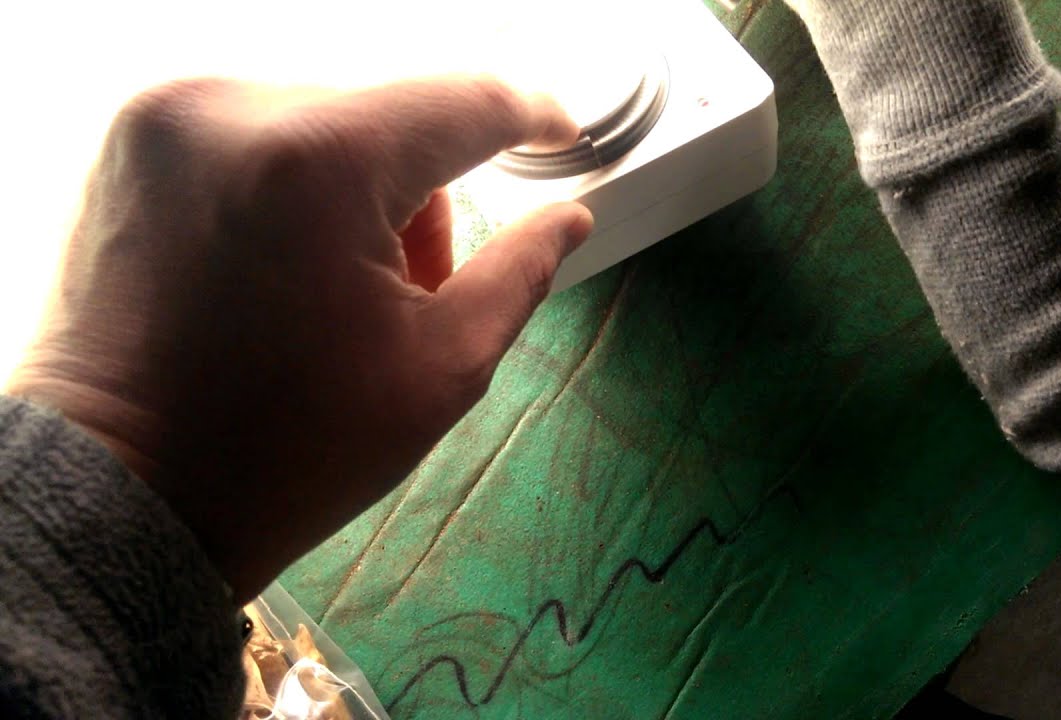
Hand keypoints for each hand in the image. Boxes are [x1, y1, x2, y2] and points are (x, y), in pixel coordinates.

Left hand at [6, 76, 592, 601]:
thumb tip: (568, 218)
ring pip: (329, 123)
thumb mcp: (441, 369)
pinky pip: (262, 132)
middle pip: (393, 120)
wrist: (129, 495)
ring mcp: (173, 120)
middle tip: (404, 295)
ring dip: (357, 191)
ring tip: (327, 294)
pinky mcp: (138, 140)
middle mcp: (235, 112)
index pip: (463, 102)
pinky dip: (294, 185)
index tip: (558, 133)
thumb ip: (520, 272)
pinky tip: (277, 271)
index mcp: (321, 164)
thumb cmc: (283, 452)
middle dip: (422, 198)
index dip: (529, 115)